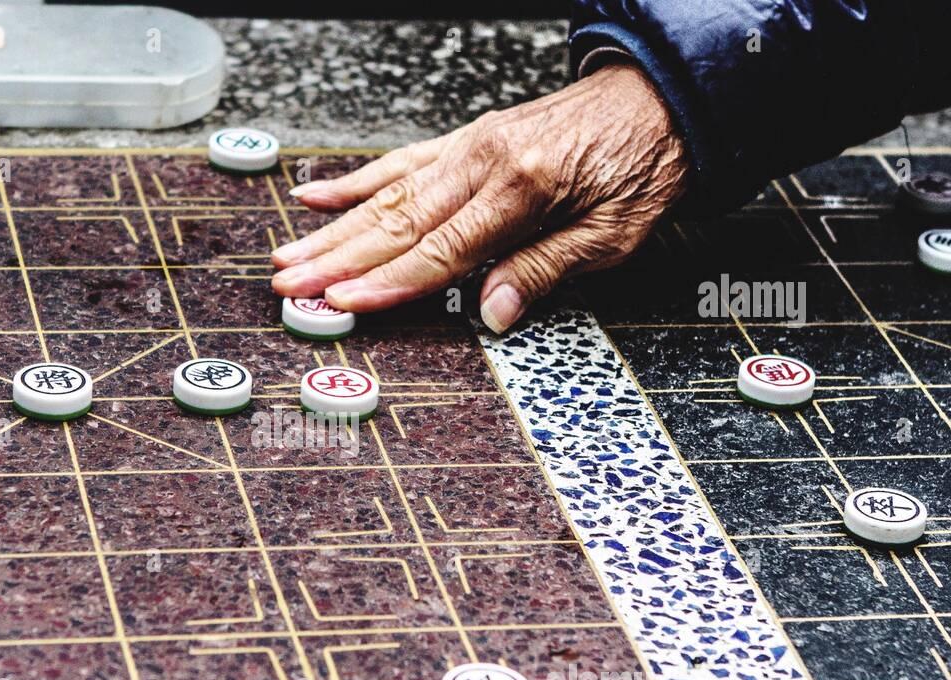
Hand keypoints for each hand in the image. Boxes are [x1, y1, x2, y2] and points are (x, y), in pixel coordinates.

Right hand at [271, 62, 688, 332]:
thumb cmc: (645, 164)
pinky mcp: (468, 140)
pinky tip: (318, 194)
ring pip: (387, 195)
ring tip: (288, 254)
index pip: (439, 251)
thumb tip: (492, 313)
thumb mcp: (613, 235)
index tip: (343, 304)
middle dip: (337, 260)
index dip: (387, 284)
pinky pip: (401, 163)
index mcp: (520, 188)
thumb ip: (545, 271)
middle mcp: (483, 161)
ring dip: (334, 230)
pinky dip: (357, 181)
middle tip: (289, 286)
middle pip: (397, 222)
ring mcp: (469, 146)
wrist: (662, 96)